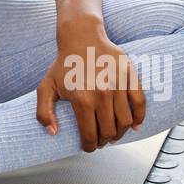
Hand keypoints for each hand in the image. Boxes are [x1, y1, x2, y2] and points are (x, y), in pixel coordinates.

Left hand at [36, 16, 145, 151]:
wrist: (82, 37)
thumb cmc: (64, 64)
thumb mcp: (46, 87)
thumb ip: (43, 112)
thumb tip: (52, 133)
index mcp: (82, 100)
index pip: (90, 135)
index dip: (89, 146)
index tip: (89, 146)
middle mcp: (102, 95)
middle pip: (109, 132)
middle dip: (104, 141)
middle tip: (101, 140)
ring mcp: (118, 86)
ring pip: (125, 122)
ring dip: (120, 133)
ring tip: (113, 133)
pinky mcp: (129, 77)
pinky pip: (139, 104)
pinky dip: (139, 118)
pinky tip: (134, 125)